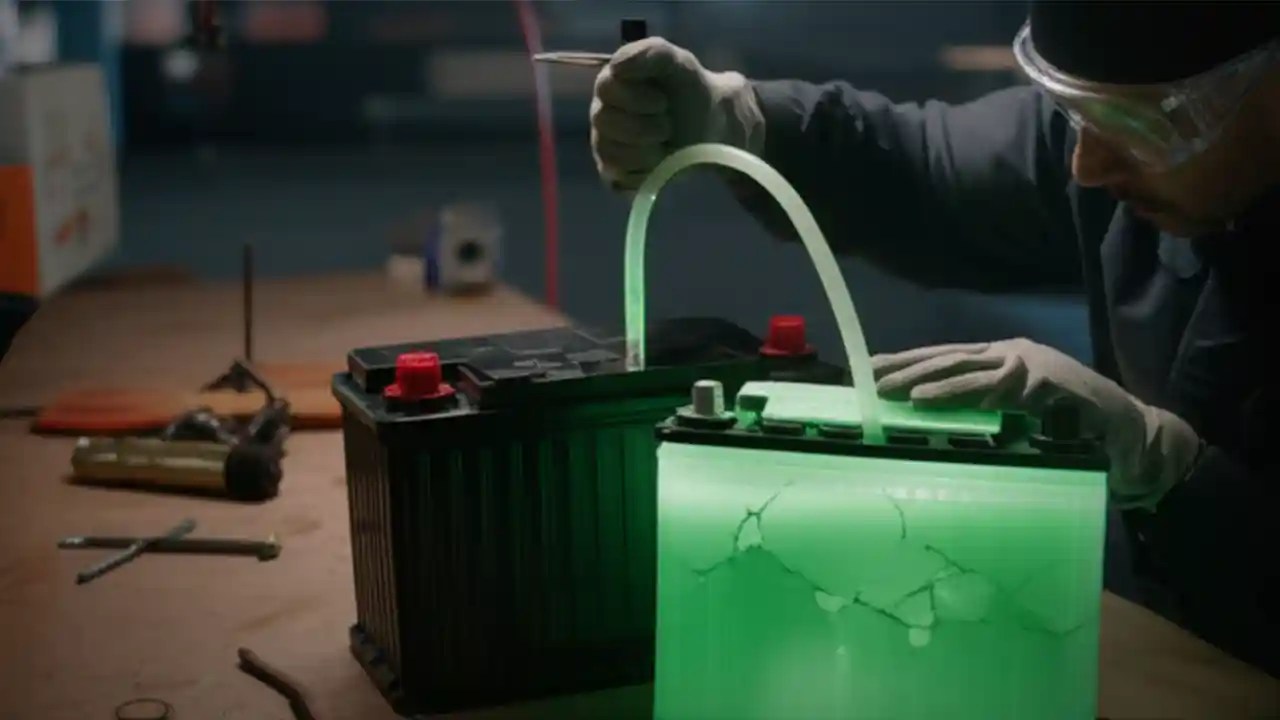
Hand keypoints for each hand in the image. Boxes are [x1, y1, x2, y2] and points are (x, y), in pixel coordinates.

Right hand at [590, 37, 764, 190]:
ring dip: (647, 152)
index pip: (607, 90)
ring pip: (611, 154)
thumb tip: (617, 67)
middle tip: (667, 126)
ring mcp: (605, 146)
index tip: (663, 101)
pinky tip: (659, 164)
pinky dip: (645, 174)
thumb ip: (651, 53)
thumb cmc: (689, 91)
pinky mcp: (614, 175)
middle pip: (605, 123)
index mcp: (611, 84)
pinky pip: (618, 179)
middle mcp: (602, 114)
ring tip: (666, 145)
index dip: (638, 99)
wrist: (710, 128)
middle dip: (645, 127)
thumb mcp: (678, 63)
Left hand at [872, 338, 1201, 509]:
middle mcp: (1014, 354)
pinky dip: (978, 395)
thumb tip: (928, 419)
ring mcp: (1034, 366)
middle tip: (874, 380)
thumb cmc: (1069, 429)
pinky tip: (953, 402)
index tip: (870, 370)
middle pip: (952, 357)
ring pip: (975, 370)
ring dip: (938, 382)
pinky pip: (1009, 390)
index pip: (947, 356)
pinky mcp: (1053, 384)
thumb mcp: (1015, 417)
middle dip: (911, 368)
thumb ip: (981, 412)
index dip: (909, 362)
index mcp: (1002, 358)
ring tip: (906, 394)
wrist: (1132, 434)